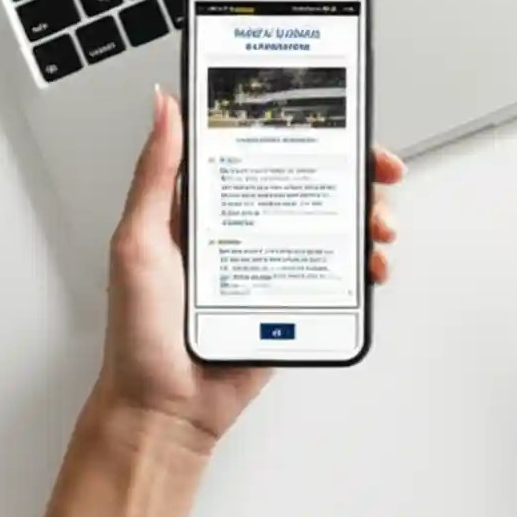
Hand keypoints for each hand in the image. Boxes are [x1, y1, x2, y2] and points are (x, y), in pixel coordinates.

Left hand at [96, 88, 406, 451]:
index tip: (336, 118)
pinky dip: (366, 266)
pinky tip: (370, 267)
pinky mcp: (295, 300)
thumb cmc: (140, 333)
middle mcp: (247, 228)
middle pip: (314, 182)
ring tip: (377, 228)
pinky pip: (340, 275)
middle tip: (379, 171)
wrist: (166, 409)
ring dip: (369, 218)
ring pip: (337, 226)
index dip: (305, 128)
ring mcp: (275, 264)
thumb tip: (164, 106)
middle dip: (358, 170)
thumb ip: (155, 174)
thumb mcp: (137, 242)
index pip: (264, 149)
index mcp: (208, 205)